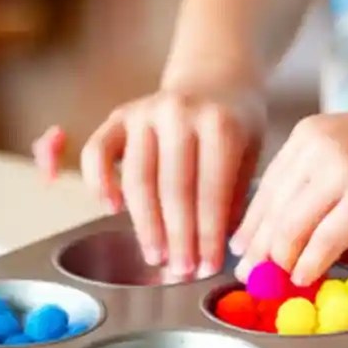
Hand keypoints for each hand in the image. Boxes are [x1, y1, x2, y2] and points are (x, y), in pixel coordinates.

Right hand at [33, 88, 265, 277]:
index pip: (211, 191)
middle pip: (173, 189)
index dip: (208, 235)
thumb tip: (218, 252)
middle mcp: (179, 113)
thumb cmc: (234, 125)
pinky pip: (97, 153)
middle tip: (180, 271)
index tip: (208, 267)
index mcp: (220, 124)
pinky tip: (111, 210)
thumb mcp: (250, 154)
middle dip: (177, 238)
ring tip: (156, 256)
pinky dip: (99, 183)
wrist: (213, 77)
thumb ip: (235, 197)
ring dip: (145, 225)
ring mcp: (144, 112)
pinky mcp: (118, 116)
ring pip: (137, 178)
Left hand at [229, 106, 347, 285]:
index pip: (267, 185)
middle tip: (248, 273)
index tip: (241, 246)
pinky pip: (325, 241)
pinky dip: (310, 264)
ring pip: (293, 227)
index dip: (251, 222)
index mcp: (309, 134)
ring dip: (280, 259)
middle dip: (258, 247)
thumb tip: (287, 220)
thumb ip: (316, 174)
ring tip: (274, 280)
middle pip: (273, 208)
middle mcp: (318, 148)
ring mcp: (341, 172)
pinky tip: (303, 277)